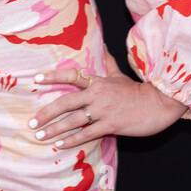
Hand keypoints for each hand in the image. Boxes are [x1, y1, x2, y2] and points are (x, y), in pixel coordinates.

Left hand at [28, 52, 187, 147]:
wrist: (158, 104)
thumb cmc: (137, 91)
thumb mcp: (120, 75)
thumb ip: (108, 62)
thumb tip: (103, 46)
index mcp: (98, 81)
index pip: (71, 76)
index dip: (53, 77)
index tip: (36, 79)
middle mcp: (97, 95)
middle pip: (66, 102)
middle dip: (47, 113)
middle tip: (32, 122)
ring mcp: (103, 111)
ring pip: (73, 121)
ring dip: (55, 129)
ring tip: (40, 136)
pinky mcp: (111, 125)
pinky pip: (87, 134)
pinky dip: (72, 139)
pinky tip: (60, 144)